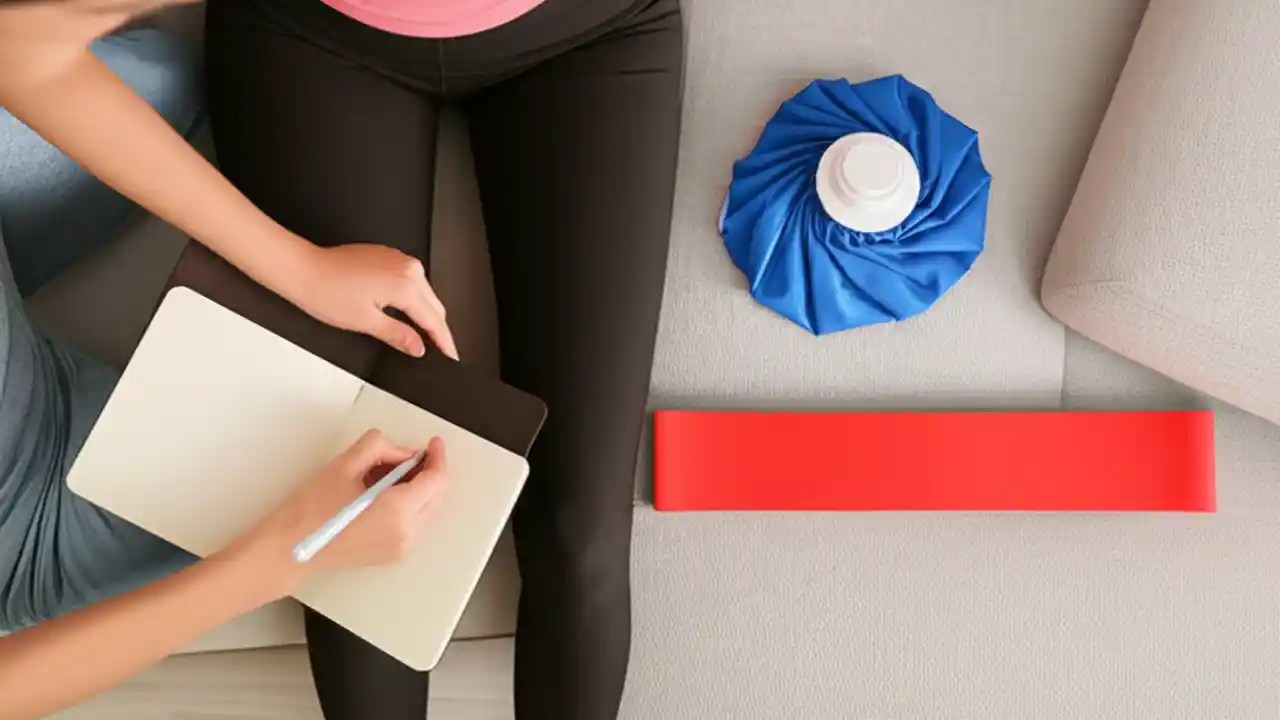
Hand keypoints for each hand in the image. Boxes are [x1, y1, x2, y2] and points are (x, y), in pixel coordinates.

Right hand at [229, 430, 449, 596]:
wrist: (289, 550)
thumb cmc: (310, 513)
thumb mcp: (345, 465)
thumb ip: (380, 447)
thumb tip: (401, 452)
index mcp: (398, 512)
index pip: (437, 481)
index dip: (437, 458)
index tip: (432, 444)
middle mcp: (405, 533)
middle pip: (435, 495)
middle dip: (426, 472)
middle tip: (408, 454)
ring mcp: (399, 547)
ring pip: (423, 508)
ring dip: (414, 487)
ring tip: (385, 472)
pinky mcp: (389, 554)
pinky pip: (409, 522)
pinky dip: (404, 503)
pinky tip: (379, 492)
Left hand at [288, 243, 458, 359]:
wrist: (303, 268)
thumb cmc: (325, 290)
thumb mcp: (365, 322)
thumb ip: (398, 335)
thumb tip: (417, 346)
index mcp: (405, 284)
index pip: (434, 321)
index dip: (444, 342)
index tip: (451, 355)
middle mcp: (407, 268)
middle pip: (434, 306)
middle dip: (437, 329)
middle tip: (438, 351)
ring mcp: (398, 259)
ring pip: (425, 292)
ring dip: (425, 313)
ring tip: (421, 335)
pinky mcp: (389, 256)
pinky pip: (411, 280)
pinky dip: (412, 298)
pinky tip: (405, 312)